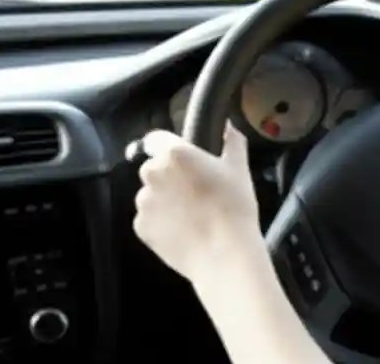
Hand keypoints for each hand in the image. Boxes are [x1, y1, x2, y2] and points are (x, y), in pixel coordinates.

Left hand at [133, 124, 262, 283]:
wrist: (224, 253)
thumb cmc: (235, 206)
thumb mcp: (240, 169)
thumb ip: (232, 142)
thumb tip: (229, 126)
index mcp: (174, 154)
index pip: (156, 138)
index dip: (167, 145)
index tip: (182, 158)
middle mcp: (152, 174)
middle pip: (154, 167)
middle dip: (169, 175)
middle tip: (193, 189)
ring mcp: (143, 203)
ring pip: (150, 194)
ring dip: (164, 199)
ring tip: (190, 214)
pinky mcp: (140, 228)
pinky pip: (149, 218)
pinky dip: (161, 222)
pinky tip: (182, 230)